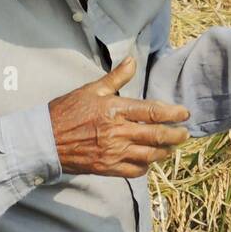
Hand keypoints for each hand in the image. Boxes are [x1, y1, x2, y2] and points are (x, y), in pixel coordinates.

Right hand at [48, 55, 189, 177]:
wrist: (46, 141)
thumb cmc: (67, 112)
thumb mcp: (91, 89)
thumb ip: (116, 78)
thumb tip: (132, 60)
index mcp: (115, 110)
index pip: (152, 111)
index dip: (172, 113)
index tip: (184, 114)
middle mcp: (118, 133)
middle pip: (156, 136)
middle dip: (175, 136)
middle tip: (184, 134)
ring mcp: (113, 153)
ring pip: (148, 156)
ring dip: (163, 152)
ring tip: (171, 148)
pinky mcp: (107, 168)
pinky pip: (133, 171)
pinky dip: (145, 167)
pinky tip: (148, 162)